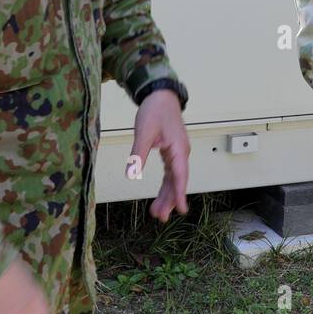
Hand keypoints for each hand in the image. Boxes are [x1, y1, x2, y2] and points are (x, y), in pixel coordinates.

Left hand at [129, 88, 190, 222]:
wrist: (161, 95)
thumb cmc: (155, 111)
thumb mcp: (144, 132)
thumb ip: (138, 154)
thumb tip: (131, 174)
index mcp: (178, 149)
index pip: (180, 176)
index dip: (180, 194)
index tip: (182, 210)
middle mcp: (181, 153)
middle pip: (177, 181)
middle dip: (170, 200)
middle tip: (159, 217)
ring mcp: (177, 153)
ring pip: (174, 178)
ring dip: (167, 195)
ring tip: (158, 212)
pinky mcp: (171, 151)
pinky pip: (171, 172)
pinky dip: (166, 185)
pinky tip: (161, 195)